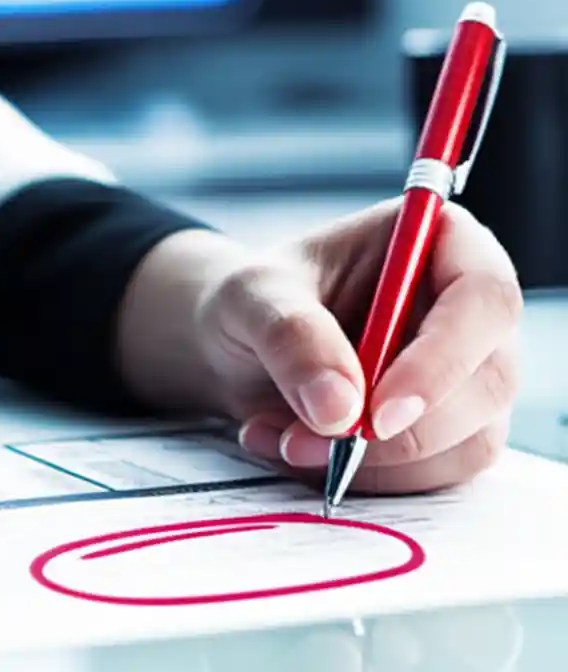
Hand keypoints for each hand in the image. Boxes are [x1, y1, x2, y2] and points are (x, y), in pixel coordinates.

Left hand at [119, 201, 520, 493]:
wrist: (235, 346)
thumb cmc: (256, 301)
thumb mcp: (250, 298)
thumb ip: (291, 337)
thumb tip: (341, 409)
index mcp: (441, 243)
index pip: (484, 299)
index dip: (441, 362)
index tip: (376, 414)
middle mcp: (469, 310)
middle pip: (489, 382)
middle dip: (398, 432)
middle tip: (308, 441)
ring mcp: (468, 374)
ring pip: (468, 442)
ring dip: (376, 464)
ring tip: (285, 440)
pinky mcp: (451, 430)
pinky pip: (437, 475)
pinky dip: (367, 479)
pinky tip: (300, 453)